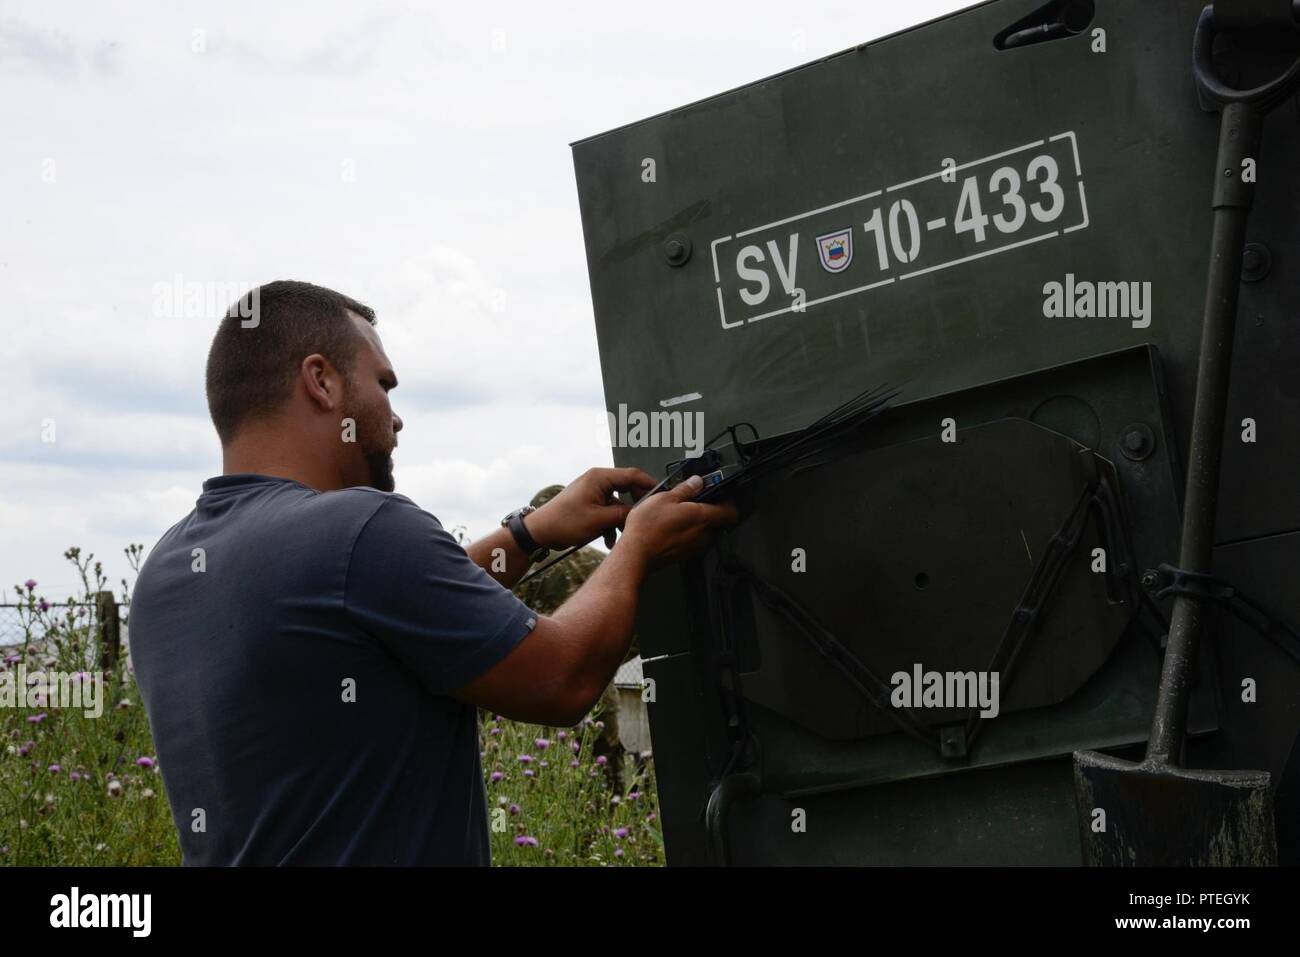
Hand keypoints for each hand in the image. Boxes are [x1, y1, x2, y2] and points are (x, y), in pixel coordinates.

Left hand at [525, 467, 657, 549]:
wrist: (541, 531)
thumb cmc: (563, 521)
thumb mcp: (599, 520)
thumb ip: (623, 514)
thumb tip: (641, 514)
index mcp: (600, 477)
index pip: (633, 475)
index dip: (649, 485)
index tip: (661, 496)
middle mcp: (597, 481)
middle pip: (627, 489)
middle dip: (635, 507)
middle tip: (644, 518)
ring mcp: (593, 492)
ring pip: (618, 503)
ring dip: (620, 520)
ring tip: (620, 535)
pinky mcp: (590, 503)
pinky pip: (608, 510)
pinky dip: (610, 524)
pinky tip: (608, 539)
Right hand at [618, 474, 738, 569]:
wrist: (636, 553)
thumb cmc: (648, 528)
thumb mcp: (665, 497)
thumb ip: (686, 489)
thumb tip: (696, 482)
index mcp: (701, 517)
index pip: (731, 512)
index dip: (729, 501)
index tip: (722, 495)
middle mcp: (702, 534)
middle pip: (717, 521)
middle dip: (709, 510)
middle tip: (694, 501)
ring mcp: (694, 546)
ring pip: (705, 531)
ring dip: (697, 522)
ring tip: (679, 514)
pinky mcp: (685, 554)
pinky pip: (693, 540)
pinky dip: (687, 533)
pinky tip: (671, 527)